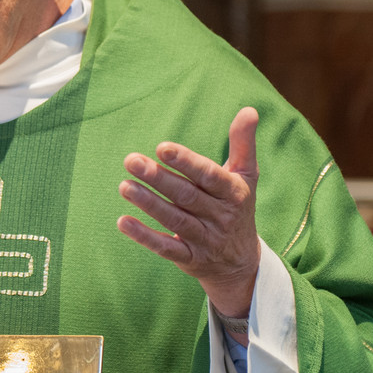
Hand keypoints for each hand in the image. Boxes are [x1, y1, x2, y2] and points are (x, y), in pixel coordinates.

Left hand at [117, 107, 260, 328]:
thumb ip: (243, 143)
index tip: (162, 147)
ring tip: (124, 186)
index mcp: (233, 192)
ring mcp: (205, 239)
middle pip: (187, 196)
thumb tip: (249, 109)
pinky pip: (166, 248)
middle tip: (131, 161)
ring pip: (175, 220)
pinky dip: (145, 237)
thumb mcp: (245, 176)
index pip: (208, 175)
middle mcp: (220, 216)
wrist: (242, 263)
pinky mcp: (190, 259)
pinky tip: (123, 222)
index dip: (186, 162)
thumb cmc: (237, 207)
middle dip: (158, 178)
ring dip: (148, 204)